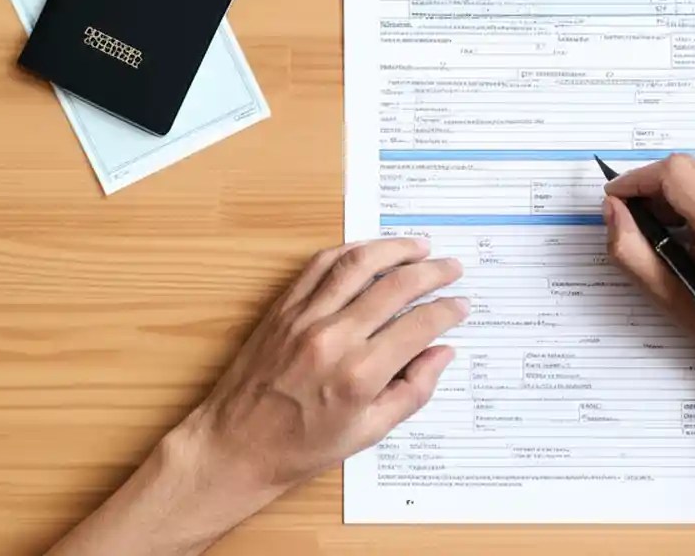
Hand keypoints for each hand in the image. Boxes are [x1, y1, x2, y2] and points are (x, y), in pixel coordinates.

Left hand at [179, 238, 466, 496]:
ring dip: (394, 249)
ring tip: (419, 246)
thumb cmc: (300, 447)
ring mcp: (304, 318)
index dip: (448, 311)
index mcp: (360, 375)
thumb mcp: (369, 432)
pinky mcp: (283, 309)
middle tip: (452, 268)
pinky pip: (320, 266)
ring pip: (358, 264)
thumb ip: (413, 390)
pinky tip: (370, 251)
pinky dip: (350, 252)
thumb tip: (442, 353)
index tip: (461, 306)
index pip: (419, 326)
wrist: (233, 447)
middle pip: (396, 286)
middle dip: (432, 272)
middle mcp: (333, 338)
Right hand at [601, 154, 694, 385]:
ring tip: (657, 230)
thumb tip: (612, 208)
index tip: (614, 199)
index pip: (672, 173)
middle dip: (652, 184)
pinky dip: (693, 199)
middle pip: (687, 166)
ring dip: (672, 192)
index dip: (635, 180)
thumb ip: (629, 248)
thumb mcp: (667, 293)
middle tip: (632, 216)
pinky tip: (683, 233)